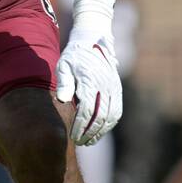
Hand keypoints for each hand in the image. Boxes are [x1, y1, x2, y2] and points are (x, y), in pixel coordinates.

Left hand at [55, 31, 122, 146]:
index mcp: (90, 80)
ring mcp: (114, 88)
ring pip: (111, 116)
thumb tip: (63, 100)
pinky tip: (99, 131)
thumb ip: (64, 83)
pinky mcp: (118, 89)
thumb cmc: (74, 56)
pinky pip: (117, 111)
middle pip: (100, 116)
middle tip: (79, 142)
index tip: (72, 136)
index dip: (80, 126)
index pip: (86, 110)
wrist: (92, 40)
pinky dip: (109, 124)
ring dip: (100, 131)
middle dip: (89, 133)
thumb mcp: (63, 65)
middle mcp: (105, 85)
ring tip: (88, 141)